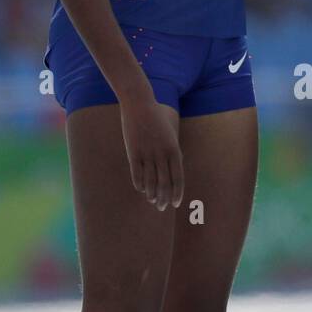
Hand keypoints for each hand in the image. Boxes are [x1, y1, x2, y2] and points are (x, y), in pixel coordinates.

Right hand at [119, 93, 184, 209]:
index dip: (177, 193)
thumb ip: (172, 153)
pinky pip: (137, 174)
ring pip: (150, 182)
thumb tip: (173, 172)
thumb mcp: (169, 136)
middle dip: (163, 198)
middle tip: (161, 208)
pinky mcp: (133, 152)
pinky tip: (141, 189)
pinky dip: (140, 184)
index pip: (178, 178)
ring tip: (151, 200)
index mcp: (174, 150)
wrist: (139, 104)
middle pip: (164, 183)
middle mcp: (161, 154)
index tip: (175, 204)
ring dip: (151, 194)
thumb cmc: (156, 120)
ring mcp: (147, 153)